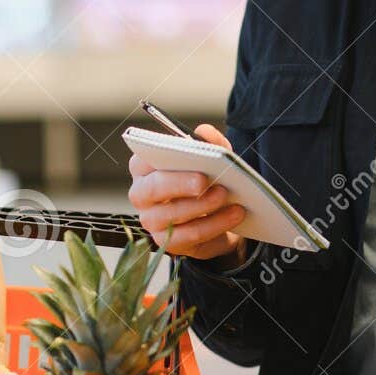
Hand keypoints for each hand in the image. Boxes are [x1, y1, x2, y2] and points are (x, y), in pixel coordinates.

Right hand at [128, 123, 247, 261]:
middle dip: (180, 183)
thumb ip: (208, 142)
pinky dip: (215, 224)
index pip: (142, 160)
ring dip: (204, 205)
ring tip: (227, 195)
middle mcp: (141, 194)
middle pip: (154, 188)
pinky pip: (190, 234)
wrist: (215, 218)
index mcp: (144, 168)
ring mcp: (151, 220)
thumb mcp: (210, 158)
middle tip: (204, 180)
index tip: (184, 154)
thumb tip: (204, 132)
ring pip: (173, 214)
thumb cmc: (205, 181)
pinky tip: (235, 214)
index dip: (161, 157)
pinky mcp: (167, 242)